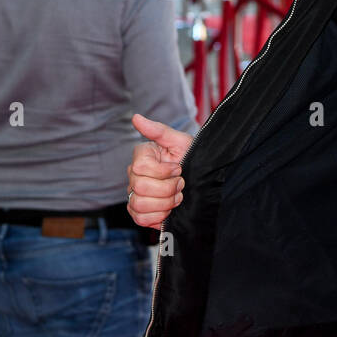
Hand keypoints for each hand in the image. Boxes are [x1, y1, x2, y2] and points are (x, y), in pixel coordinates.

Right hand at [127, 114, 192, 228]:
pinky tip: (169, 209)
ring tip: (178, 197)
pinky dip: (158, 216)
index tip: (179, 168)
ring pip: (139, 205)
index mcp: (142, 156)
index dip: (164, 171)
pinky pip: (140, 219)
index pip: (141, 167)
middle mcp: (134, 175)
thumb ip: (159, 131)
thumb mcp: (181, 141)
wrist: (203, 179)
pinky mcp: (139, 211)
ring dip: (165, 203)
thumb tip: (136, 117)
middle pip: (140, 187)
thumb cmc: (191, 157)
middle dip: (168, 188)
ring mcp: (134, 194)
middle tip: (181, 184)